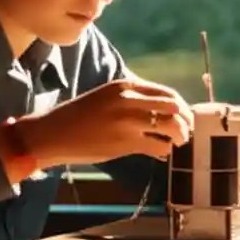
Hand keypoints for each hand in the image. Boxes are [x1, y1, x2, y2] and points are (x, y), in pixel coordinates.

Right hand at [0, 78, 191, 178]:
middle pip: (174, 106)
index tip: (183, 115)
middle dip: (186, 120)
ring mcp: (129, 121)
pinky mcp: (126, 142)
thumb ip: (131, 99)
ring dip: (179, 136)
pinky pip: (159, 146)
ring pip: (171, 126)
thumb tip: (159, 110)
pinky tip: (161, 153)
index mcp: (125, 86)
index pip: (166, 92)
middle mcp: (129, 100)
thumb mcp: (106, 97)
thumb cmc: (78, 117)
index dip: (181, 105)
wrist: (53, 134)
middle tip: (186, 131)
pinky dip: (165, 150)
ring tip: (177, 142)